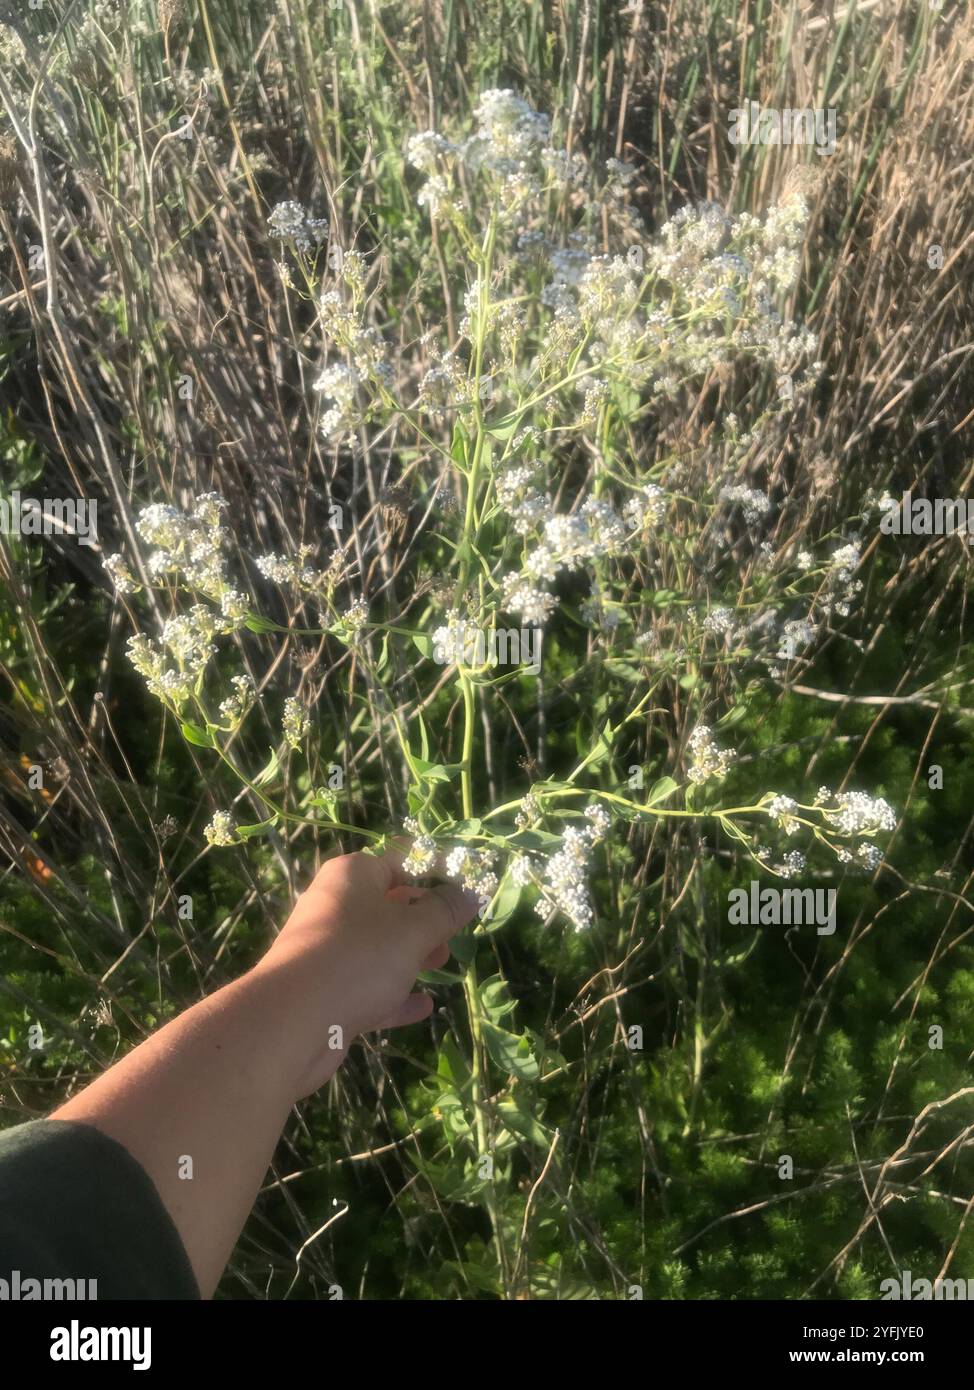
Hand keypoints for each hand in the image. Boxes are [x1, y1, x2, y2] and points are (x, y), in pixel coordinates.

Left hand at [253, 849, 479, 1097]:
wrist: (292, 1021)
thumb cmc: (359, 957)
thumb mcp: (413, 929)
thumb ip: (445, 910)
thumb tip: (471, 891)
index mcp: (352, 876)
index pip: (401, 858)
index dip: (436, 868)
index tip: (466, 883)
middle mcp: (335, 906)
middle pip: (388, 903)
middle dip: (424, 917)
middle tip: (454, 930)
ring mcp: (327, 951)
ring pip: (377, 947)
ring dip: (410, 954)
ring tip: (442, 962)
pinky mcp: (325, 991)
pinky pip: (367, 986)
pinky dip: (394, 993)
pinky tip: (422, 1006)